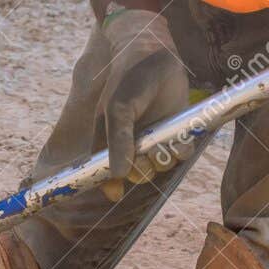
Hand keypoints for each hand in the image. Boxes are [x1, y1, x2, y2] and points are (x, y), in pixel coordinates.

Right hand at [97, 7, 189, 184]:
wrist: (156, 57)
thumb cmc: (128, 82)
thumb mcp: (118, 111)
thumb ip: (117, 142)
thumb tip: (118, 176)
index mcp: (108, 144)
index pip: (106, 174)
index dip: (110, 186)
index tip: (116, 192)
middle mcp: (130, 146)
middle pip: (135, 175)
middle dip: (141, 171)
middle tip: (145, 156)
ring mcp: (153, 141)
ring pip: (158, 167)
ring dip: (163, 161)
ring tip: (165, 145)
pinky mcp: (174, 133)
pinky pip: (179, 154)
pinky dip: (181, 152)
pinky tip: (179, 141)